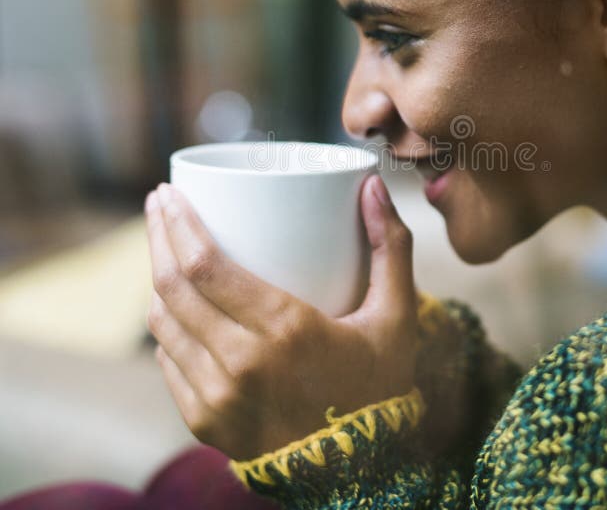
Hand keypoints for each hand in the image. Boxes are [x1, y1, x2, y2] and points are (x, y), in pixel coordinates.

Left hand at [144, 175, 417, 460]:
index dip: (178, 224)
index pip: (205, 266)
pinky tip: (175, 305)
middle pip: (173, 287)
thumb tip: (372, 187)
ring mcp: (217, 398)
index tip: (169, 193)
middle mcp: (241, 365)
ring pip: (163, 324)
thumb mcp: (397, 316)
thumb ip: (392, 247)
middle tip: (159, 206)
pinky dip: (167, 326)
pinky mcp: (205, 422)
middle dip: (157, 237)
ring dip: (156, 279)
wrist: (359, 472)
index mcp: (286, 331)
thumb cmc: (380, 387)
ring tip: (164, 249)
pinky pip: (169, 361)